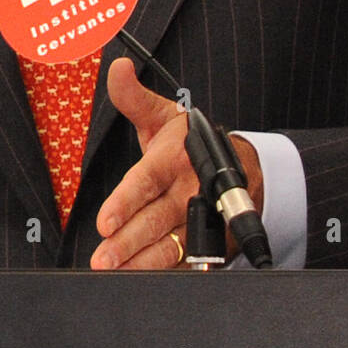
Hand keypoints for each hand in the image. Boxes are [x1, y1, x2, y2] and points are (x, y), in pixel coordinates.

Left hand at [90, 57, 262, 269]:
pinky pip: (189, 261)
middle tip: (104, 258)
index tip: (105, 222)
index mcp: (174, 157)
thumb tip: (117, 67)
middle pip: (157, 219)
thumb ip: (133, 97)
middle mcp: (189, 189)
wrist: (243, 165)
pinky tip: (145, 280)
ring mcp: (201, 218)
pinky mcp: (211, 240)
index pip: (146, 181)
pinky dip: (168, 273)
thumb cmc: (190, 140)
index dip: (126, 202)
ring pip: (172, 245)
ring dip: (144, 262)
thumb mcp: (163, 114)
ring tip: (117, 273)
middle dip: (129, 242)